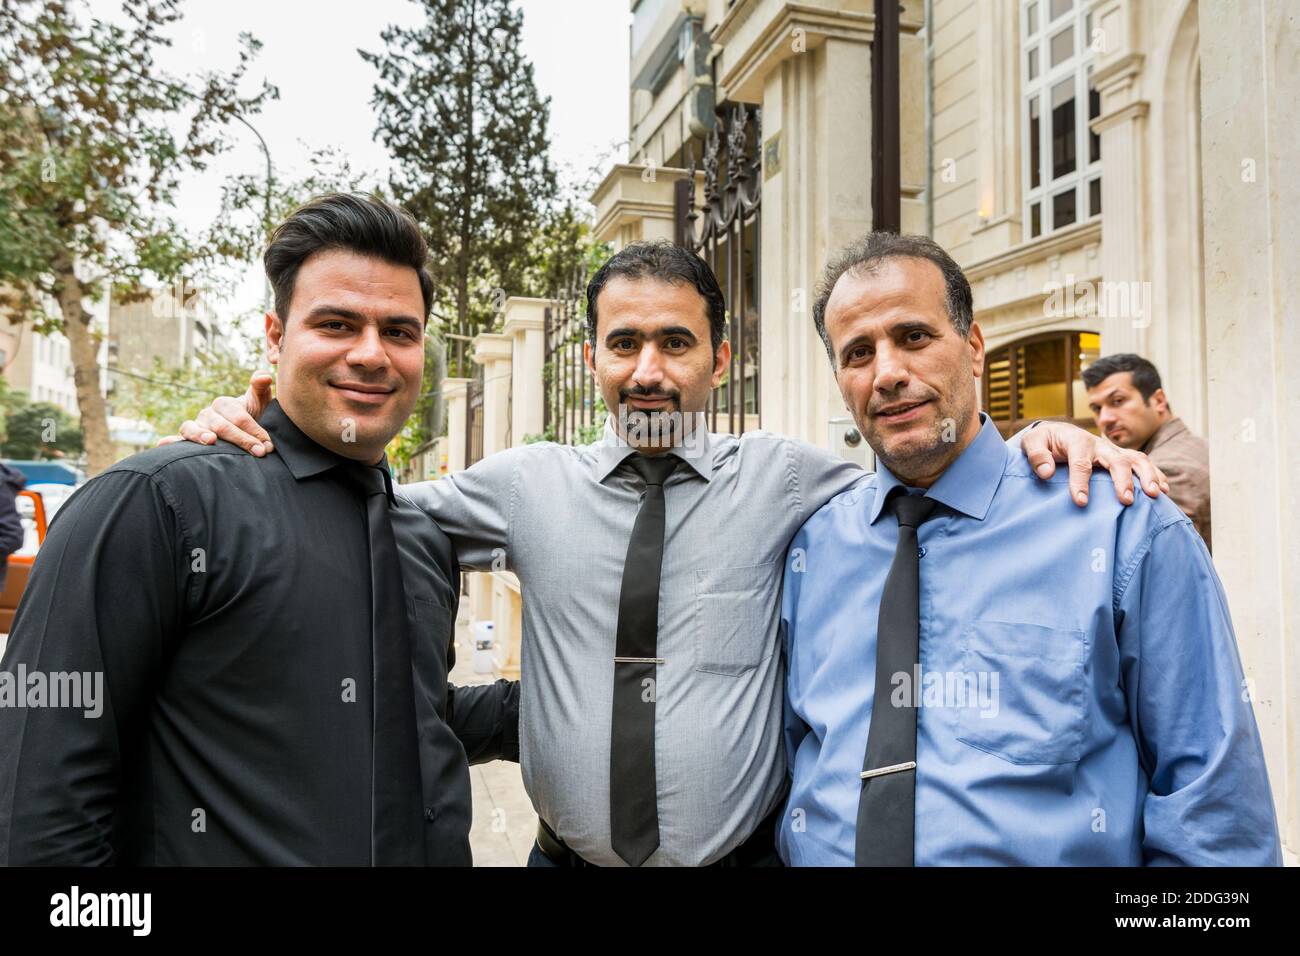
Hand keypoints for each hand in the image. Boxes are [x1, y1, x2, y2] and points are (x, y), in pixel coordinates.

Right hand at [156, 371, 275, 456]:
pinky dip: (170, 441)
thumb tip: (264, 376)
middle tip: (259, 453)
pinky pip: (177, 440)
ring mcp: (196, 426)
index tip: (268, 445)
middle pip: (220, 425)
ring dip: (199, 435)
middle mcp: (207, 414)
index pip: (238, 416)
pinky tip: (163, 444)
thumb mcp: (261, 402)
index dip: (253, 430)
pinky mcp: (188, 440)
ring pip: (193, 429)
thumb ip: (261, 388)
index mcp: (223, 404)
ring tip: (211, 440)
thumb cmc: (255, 415)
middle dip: (241, 439)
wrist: (245, 429)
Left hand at [1020, 420, 1168, 506]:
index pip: (1080, 462)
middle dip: (1122, 480)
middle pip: (1116, 460)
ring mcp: (1114, 450)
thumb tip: (1046, 472)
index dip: (1080, 483)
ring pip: (1136, 459)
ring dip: (1147, 475)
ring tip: (1155, 494)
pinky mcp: (1121, 456)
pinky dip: (1156, 474)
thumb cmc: (1044, 441)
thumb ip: (1036, 455)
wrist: (1056, 433)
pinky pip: (1143, 463)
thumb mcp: (1032, 443)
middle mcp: (1100, 444)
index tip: (1081, 502)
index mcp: (1077, 441)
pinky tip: (1164, 490)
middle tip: (1126, 500)